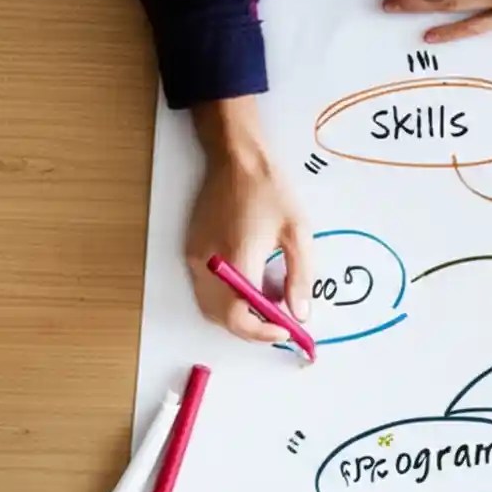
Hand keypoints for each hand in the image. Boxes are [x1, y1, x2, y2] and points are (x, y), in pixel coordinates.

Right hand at [185, 97, 311, 342]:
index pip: (239, 316)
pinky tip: (251, 287)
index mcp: (236, 258)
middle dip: (252, 328)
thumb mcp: (297, 233)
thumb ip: (300, 278)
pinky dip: (227, 301)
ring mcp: (194, 258)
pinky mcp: (190, 251)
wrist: (236, 158)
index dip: (262, 332)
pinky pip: (205, 291)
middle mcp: (207, 263)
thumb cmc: (270, 190)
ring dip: (238, 317)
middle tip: (280, 323)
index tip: (286, 330)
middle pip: (222, 318)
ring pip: (210, 308)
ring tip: (268, 305)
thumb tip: (301, 314)